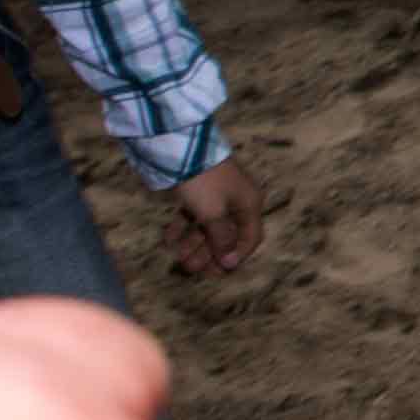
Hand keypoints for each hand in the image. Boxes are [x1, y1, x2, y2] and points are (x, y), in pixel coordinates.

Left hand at [167, 158, 266, 277]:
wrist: (181, 149)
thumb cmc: (203, 183)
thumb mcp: (213, 212)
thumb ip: (222, 239)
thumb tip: (230, 263)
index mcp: (248, 205)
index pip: (250, 238)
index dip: (236, 256)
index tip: (217, 271)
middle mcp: (236, 201)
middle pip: (227, 234)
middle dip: (209, 253)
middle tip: (191, 268)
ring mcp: (217, 196)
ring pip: (208, 226)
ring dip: (194, 243)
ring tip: (178, 257)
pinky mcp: (199, 191)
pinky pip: (194, 214)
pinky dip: (183, 227)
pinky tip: (168, 239)